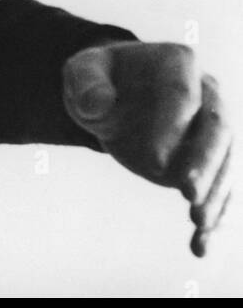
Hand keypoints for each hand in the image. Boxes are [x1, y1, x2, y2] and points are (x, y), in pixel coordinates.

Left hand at [64, 41, 231, 256]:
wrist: (114, 94)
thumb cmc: (98, 78)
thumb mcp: (81, 72)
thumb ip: (86, 83)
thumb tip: (97, 104)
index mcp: (177, 61)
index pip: (181, 94)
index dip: (172, 126)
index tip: (154, 161)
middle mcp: (207, 92)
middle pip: (217, 128)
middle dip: (205, 163)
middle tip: (187, 195)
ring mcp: (213, 127)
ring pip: (226, 161)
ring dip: (217, 195)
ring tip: (198, 224)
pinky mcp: (209, 159)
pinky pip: (220, 187)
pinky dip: (215, 217)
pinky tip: (201, 246)